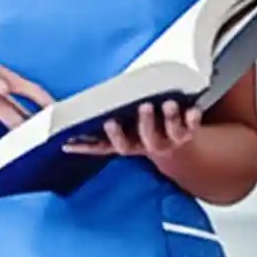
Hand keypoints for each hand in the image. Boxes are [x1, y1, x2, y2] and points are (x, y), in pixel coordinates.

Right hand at [62, 100, 201, 158]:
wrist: (181, 153)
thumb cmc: (143, 133)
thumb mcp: (123, 132)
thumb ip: (101, 125)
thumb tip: (64, 109)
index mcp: (125, 145)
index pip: (105, 147)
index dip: (91, 145)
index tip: (89, 132)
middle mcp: (143, 147)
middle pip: (137, 141)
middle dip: (137, 125)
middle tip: (137, 109)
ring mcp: (166, 143)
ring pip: (165, 134)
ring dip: (165, 119)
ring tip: (165, 103)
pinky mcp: (186, 137)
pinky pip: (190, 129)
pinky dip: (191, 118)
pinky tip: (192, 109)